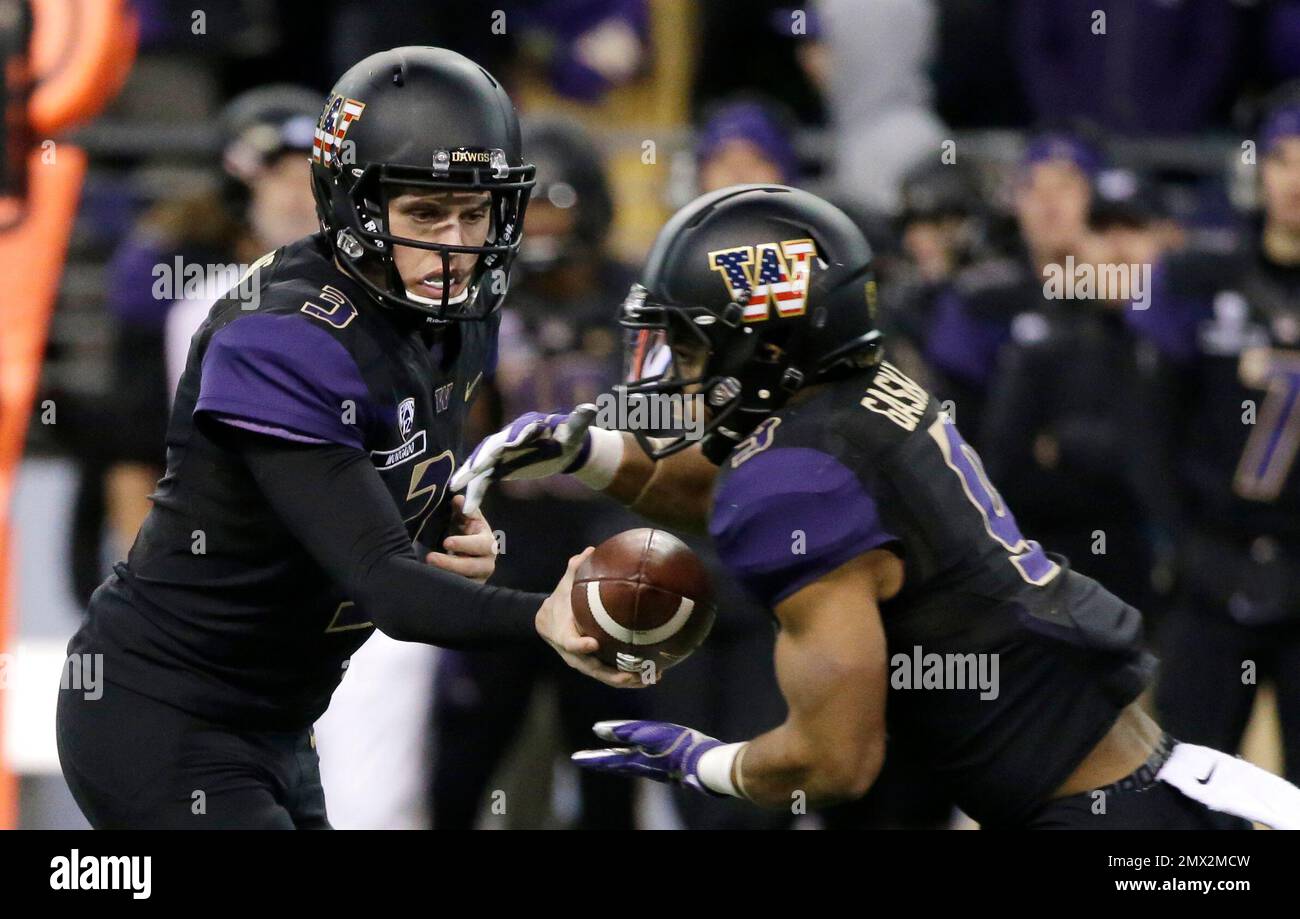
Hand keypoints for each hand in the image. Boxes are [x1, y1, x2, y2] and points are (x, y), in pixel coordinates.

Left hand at [425, 495, 495, 582]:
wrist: (469, 551)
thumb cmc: (466, 532)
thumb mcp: (465, 518)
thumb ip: (462, 508)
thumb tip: (458, 498)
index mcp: (488, 543)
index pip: (481, 545)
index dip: (465, 544)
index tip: (446, 542)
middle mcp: (487, 563)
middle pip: (472, 567)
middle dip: (451, 564)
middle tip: (430, 558)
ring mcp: (479, 579)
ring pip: (466, 583)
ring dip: (447, 577)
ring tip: (427, 571)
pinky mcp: (470, 590)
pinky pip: (460, 592)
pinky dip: (446, 588)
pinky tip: (431, 582)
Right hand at [450, 405, 597, 514]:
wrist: (563, 448)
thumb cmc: (569, 436)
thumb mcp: (575, 430)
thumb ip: (579, 420)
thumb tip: (590, 407)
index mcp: (527, 426)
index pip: (515, 433)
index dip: (507, 440)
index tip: (500, 451)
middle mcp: (510, 437)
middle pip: (491, 447)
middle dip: (478, 459)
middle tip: (467, 472)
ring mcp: (502, 452)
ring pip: (481, 463)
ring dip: (468, 476)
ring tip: (455, 490)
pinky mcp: (500, 466)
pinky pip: (484, 479)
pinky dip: (475, 491)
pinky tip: (467, 508)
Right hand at [536, 549, 643, 688]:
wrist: (548, 622)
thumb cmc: (560, 602)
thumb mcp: (563, 586)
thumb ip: (574, 571)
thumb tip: (590, 551)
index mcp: (564, 635)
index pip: (570, 643)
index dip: (581, 645)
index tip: (593, 643)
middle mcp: (574, 655)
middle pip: (594, 669)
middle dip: (615, 674)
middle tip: (634, 673)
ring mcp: (585, 663)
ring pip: (607, 677)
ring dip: (630, 680)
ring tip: (653, 676)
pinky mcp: (596, 665)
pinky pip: (614, 674)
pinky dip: (632, 677)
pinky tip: (654, 673)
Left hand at [571, 720, 725, 794]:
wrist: (706, 764)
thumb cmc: (678, 746)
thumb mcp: (649, 733)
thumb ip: (624, 731)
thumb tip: (597, 729)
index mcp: (636, 759)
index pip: (608, 759)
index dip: (592, 758)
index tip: (575, 758)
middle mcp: (643, 767)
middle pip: (615, 765)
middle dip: (600, 761)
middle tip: (585, 760)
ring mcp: (656, 769)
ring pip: (628, 765)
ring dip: (614, 762)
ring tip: (608, 759)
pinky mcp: (668, 767)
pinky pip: (643, 764)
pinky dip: (632, 761)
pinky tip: (640, 758)